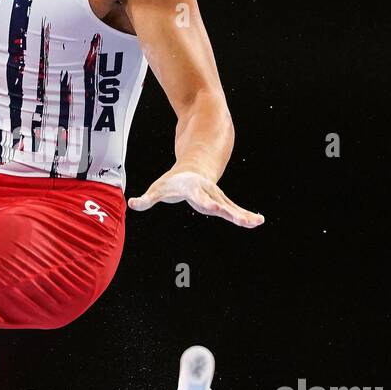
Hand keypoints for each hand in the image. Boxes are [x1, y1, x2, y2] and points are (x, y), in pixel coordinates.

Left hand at [127, 168, 263, 227]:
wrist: (193, 168)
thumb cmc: (173, 182)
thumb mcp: (158, 189)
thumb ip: (147, 199)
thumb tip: (132, 204)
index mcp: (193, 189)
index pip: (199, 197)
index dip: (206, 202)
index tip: (214, 206)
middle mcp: (209, 193)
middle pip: (220, 204)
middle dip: (230, 212)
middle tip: (241, 219)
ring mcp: (218, 197)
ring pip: (232, 208)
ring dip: (243, 215)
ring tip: (257, 222)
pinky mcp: (223, 203)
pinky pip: (236, 210)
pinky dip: (246, 216)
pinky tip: (258, 221)